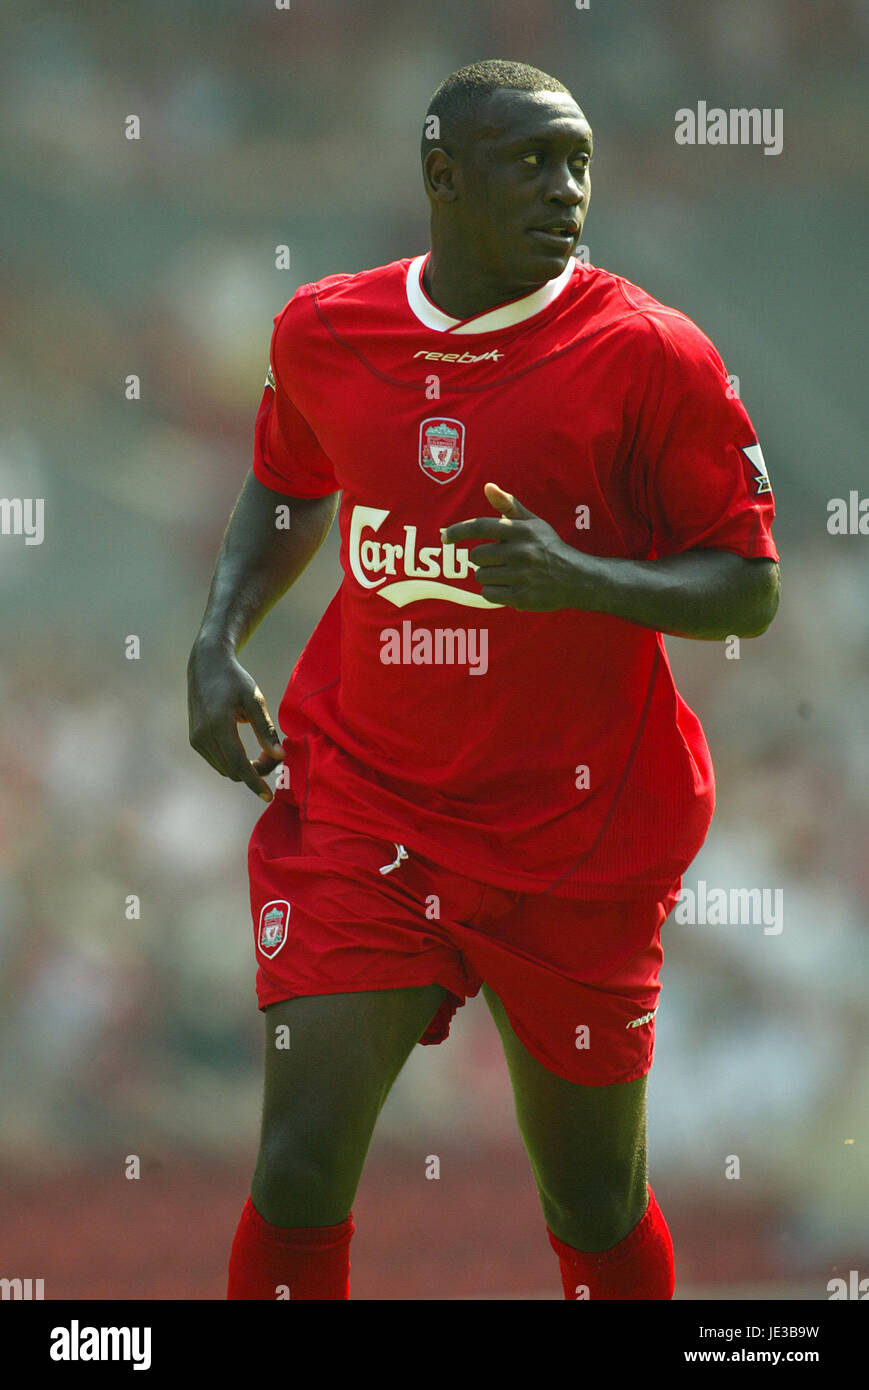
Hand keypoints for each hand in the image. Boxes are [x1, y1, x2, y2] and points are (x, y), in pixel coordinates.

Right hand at [187, 639, 284, 801]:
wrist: (207, 666)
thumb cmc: (235, 681)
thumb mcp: (255, 701)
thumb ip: (266, 730)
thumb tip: (280, 757)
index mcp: (218, 725)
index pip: (238, 764)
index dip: (254, 782)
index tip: (268, 796)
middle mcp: (203, 736)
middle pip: (233, 770)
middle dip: (255, 772)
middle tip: (275, 757)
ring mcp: (196, 740)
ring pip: (225, 769)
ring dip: (245, 769)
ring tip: (264, 753)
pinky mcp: (195, 740)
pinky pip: (218, 762)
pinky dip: (234, 762)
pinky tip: (248, 752)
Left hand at [441, 483, 587, 611]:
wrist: (576, 578)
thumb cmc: (548, 547)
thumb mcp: (533, 523)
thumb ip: (509, 505)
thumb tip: (488, 486)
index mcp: (522, 530)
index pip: (481, 527)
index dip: (458, 531)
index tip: (444, 537)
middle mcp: (522, 552)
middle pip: (477, 556)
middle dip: (482, 559)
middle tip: (498, 560)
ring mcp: (522, 576)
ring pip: (482, 576)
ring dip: (488, 576)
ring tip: (507, 574)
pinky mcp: (522, 597)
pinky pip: (488, 594)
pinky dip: (493, 592)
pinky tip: (508, 587)